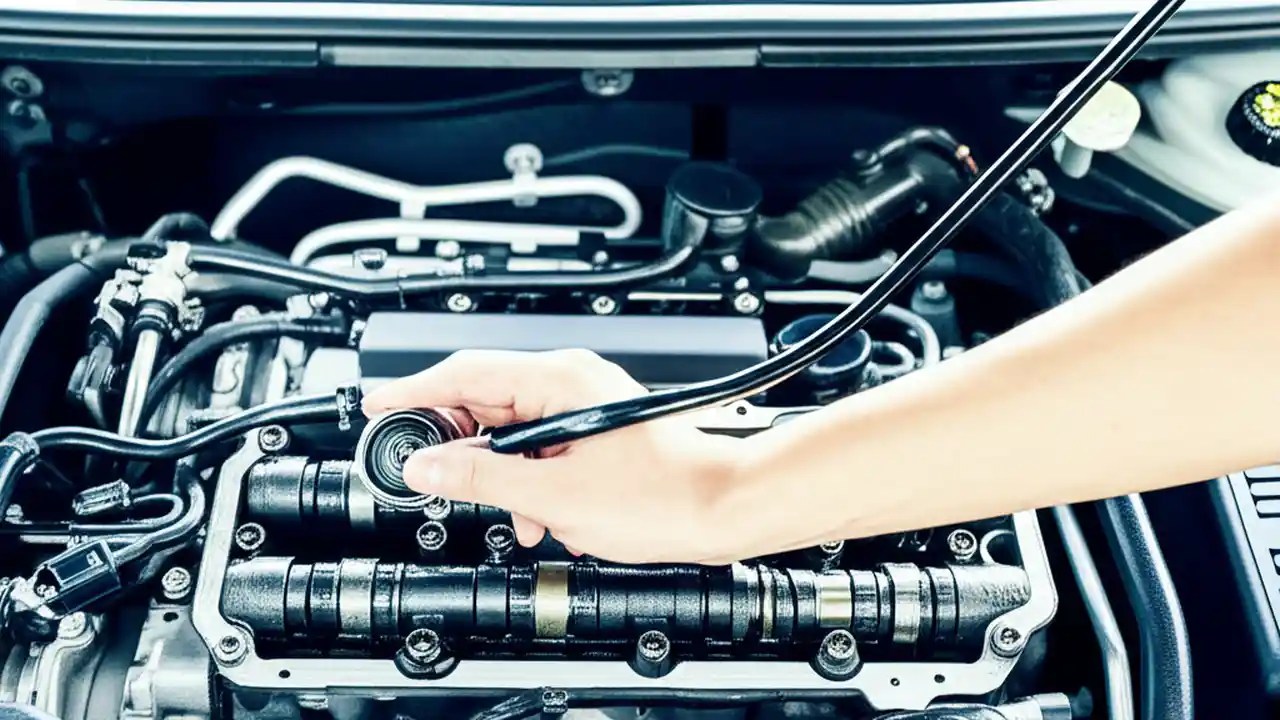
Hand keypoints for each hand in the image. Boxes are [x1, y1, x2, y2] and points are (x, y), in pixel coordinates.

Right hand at [361, 349, 746, 563]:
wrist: (721, 508)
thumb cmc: (662, 496)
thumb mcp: (554, 494)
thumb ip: (482, 477)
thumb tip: (429, 465)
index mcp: (558, 381)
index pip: (464, 374)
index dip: (414, 392)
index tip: (380, 407)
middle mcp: (570, 380)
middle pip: (486, 402)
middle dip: (464, 450)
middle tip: (435, 478)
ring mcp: (585, 402)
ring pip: (513, 430)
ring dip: (503, 475)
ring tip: (518, 513)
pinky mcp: (596, 427)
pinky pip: (542, 444)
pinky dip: (532, 478)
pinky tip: (543, 512)